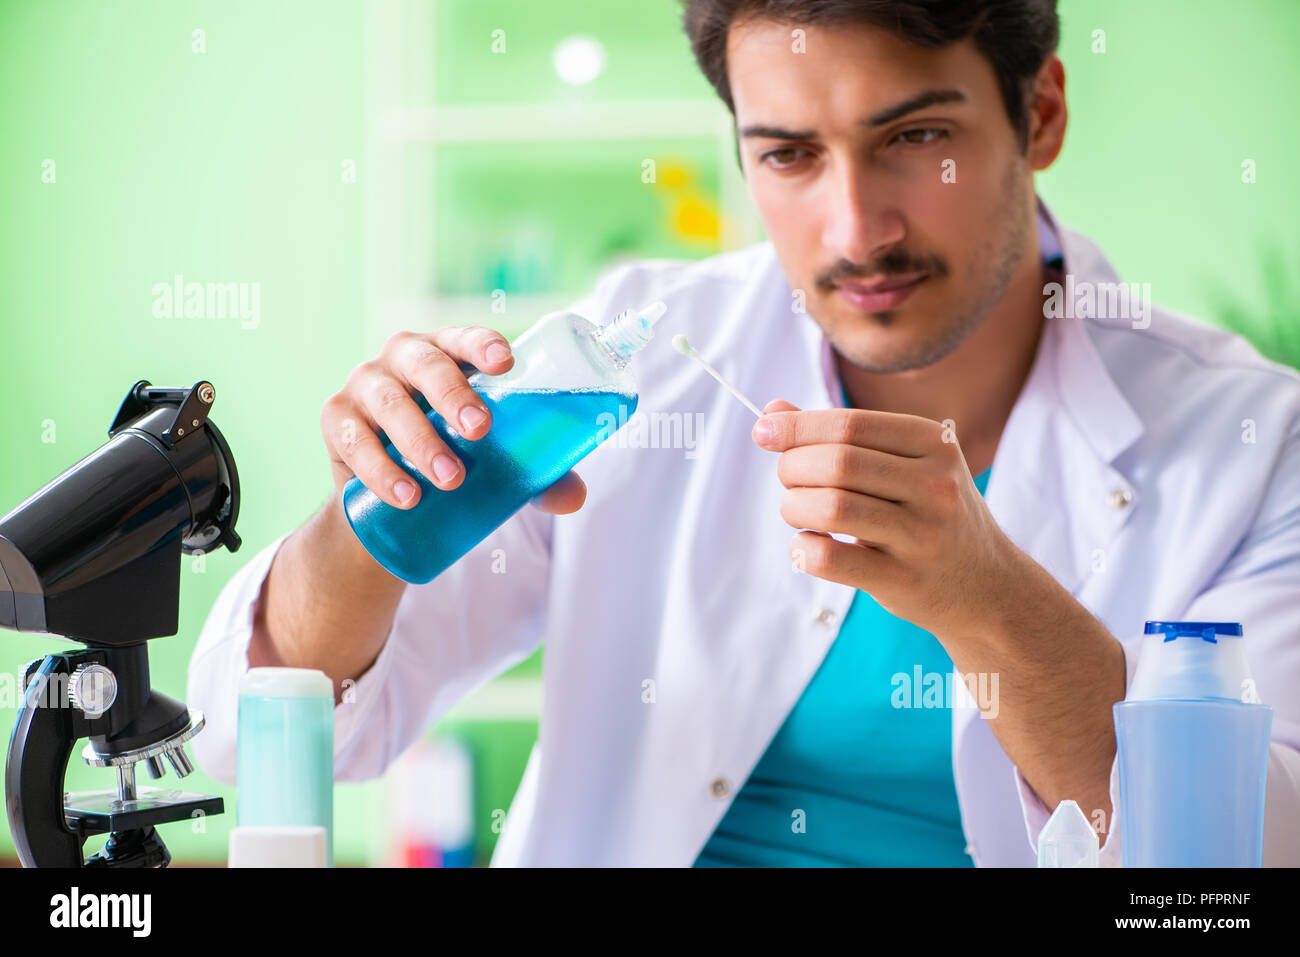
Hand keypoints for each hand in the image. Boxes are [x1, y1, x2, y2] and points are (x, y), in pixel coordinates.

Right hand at [321, 326, 585, 513]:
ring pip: (389, 404)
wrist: (388, 495)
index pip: (465, 338)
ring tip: (449, 480)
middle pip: (426, 364)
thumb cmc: (452, 454)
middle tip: (479, 431)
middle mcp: (404, 359)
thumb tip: (575, 497)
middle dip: (454, 394)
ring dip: (420, 441)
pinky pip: (353, 440)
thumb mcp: (494, 461)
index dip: (483, 344)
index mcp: (448, 355)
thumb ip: (535, 474)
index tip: (505, 363)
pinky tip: (404, 495)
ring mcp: (365, 385)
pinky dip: (379, 468)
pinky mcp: (336, 421)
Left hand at [752, 398, 1018, 641]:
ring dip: (793, 507)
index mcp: (933, 443)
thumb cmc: (927, 513)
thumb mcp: (902, 463)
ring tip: (796, 511)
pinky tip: (807, 545)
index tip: (764, 432)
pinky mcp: (905, 581)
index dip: (796, 427)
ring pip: (831, 508)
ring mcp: (923, 536)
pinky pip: (831, 559)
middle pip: (837, 464)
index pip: (849, 424)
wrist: (984, 585)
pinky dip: (803, 548)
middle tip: (789, 481)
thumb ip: (839, 436)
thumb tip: (771, 413)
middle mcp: (935, 486)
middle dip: (792, 468)